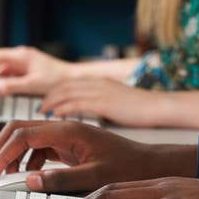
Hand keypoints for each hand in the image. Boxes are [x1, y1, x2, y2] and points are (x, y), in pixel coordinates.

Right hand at [0, 46, 76, 95]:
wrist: (73, 80)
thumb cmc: (57, 79)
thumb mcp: (33, 85)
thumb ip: (13, 86)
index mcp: (21, 56)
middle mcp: (21, 57)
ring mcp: (24, 63)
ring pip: (2, 71)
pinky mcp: (27, 70)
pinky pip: (10, 75)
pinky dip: (3, 83)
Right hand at [0, 120, 196, 192]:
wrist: (151, 165)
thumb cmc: (130, 167)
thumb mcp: (94, 177)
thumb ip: (60, 179)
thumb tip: (28, 180)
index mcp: (68, 130)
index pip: (22, 135)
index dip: (1, 154)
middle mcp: (65, 128)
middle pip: (18, 131)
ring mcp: (67, 135)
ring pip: (27, 139)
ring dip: (11, 157)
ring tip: (3, 177)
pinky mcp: (70, 145)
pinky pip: (40, 149)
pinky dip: (27, 162)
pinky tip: (28, 176)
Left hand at [41, 78, 169, 127]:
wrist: (158, 107)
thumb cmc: (140, 108)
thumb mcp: (116, 102)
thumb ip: (101, 103)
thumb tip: (84, 116)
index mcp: (99, 82)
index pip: (69, 83)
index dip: (55, 93)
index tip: (47, 103)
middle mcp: (97, 83)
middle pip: (64, 86)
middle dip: (49, 97)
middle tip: (40, 109)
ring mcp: (100, 91)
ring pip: (67, 93)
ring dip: (52, 103)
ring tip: (43, 113)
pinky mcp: (104, 102)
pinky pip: (77, 103)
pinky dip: (63, 108)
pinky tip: (56, 116)